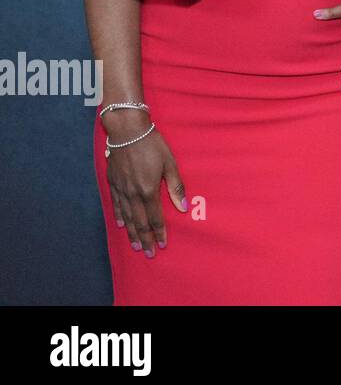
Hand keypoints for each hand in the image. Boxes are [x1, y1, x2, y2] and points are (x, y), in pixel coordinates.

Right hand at [103, 109, 186, 256]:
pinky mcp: (113, 182)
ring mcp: (121, 189)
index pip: (155, 217)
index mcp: (149, 190)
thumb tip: (183, 207)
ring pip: (127, 217)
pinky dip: (119, 216)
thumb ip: (176, 187)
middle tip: (149, 253)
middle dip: (145, 239)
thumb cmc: (152, 144)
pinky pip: (116, 204)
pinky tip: (121, 225)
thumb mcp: (170, 163)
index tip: (163, 244)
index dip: (159, 232)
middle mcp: (133, 193)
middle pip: (140, 222)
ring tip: (136, 246)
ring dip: (132, 233)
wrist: (127, 131)